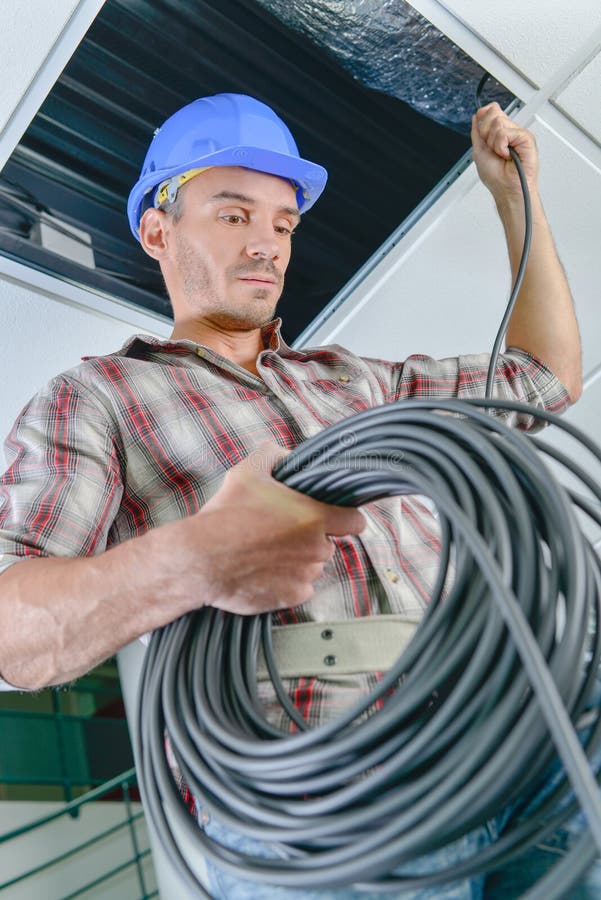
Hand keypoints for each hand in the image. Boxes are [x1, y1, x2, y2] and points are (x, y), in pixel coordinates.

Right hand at [176, 443, 365, 614]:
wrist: (201, 560)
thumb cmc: (225, 515)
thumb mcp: (247, 471)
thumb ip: (273, 455)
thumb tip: (285, 454)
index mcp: (314, 517)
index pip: (356, 521)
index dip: (346, 517)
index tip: (334, 517)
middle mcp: (317, 548)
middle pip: (328, 543)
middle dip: (311, 538)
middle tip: (281, 532)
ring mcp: (306, 575)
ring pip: (313, 566)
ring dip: (299, 560)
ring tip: (267, 551)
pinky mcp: (292, 597)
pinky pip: (300, 587)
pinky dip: (287, 581)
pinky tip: (263, 570)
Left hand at [471, 103, 538, 201]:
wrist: (506, 189)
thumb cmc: (496, 177)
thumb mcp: (478, 151)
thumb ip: (477, 132)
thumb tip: (477, 116)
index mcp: (499, 133)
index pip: (490, 111)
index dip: (483, 119)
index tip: (483, 137)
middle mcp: (509, 131)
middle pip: (493, 113)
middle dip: (486, 134)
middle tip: (493, 149)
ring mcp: (518, 134)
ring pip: (498, 122)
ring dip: (494, 143)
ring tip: (501, 154)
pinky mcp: (526, 138)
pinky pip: (506, 133)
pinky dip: (501, 146)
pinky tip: (507, 155)